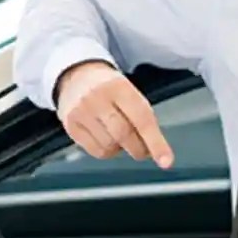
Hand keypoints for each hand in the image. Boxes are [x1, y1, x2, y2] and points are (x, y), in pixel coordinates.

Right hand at [55, 61, 173, 167]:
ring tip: (119, 136)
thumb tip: (157, 151)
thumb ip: (142, 117)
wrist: (76, 75)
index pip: (142, 118)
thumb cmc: (109, 88)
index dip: (156, 143)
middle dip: (139, 149)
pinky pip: (96, 151)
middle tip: (144, 150)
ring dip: (121, 149)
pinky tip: (106, 139)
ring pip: (110, 146)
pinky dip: (107, 151)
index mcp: (119, 87)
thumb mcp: (128, 92)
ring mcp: (81, 112)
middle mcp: (97, 98)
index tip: (166, 161)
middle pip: (124, 135)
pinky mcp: (71, 126)